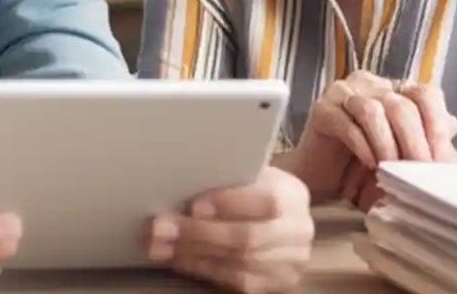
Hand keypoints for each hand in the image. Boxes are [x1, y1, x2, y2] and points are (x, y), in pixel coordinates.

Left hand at [145, 166, 313, 292]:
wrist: (283, 218)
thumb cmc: (254, 189)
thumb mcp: (249, 173)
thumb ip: (226, 176)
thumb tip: (177, 178)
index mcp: (293, 195)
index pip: (266, 201)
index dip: (229, 205)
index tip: (194, 206)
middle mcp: (298, 231)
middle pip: (248, 238)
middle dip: (199, 235)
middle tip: (160, 228)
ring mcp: (291, 263)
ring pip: (239, 264)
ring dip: (192, 255)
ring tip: (158, 246)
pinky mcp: (277, 284)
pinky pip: (236, 281)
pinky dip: (203, 269)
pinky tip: (179, 259)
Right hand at [288, 71, 456, 201]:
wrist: (323, 181)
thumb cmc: (365, 167)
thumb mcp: (405, 153)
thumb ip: (428, 138)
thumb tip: (454, 125)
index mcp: (393, 89)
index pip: (425, 93)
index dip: (435, 123)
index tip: (439, 158)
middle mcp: (370, 83)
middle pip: (401, 104)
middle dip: (413, 141)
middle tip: (417, 170)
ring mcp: (343, 93)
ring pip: (373, 110)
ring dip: (387, 144)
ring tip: (390, 169)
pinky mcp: (321, 109)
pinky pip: (347, 124)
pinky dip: (363, 146)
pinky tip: (369, 163)